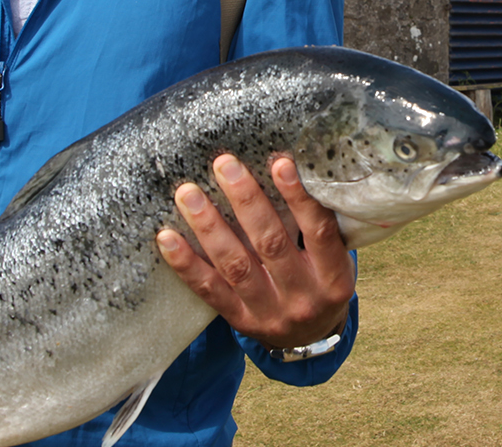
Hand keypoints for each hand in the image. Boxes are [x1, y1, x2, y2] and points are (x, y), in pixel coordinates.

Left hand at [156, 154, 353, 349]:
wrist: (311, 339)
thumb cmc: (321, 282)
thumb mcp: (335, 260)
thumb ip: (317, 226)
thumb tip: (287, 167)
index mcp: (333, 277)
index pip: (319, 233)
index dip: (299, 197)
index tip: (280, 163)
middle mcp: (303, 297)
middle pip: (271, 244)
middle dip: (246, 201)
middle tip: (224, 165)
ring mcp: (269, 313)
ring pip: (235, 266)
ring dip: (209, 226)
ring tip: (188, 194)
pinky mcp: (240, 321)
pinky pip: (209, 290)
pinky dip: (186, 264)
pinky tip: (167, 238)